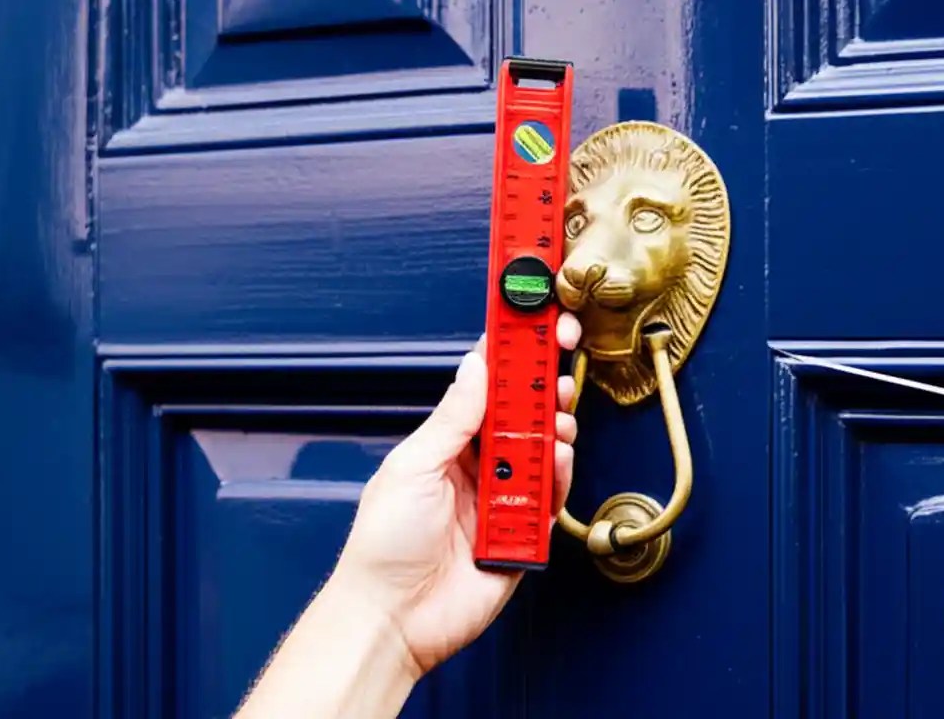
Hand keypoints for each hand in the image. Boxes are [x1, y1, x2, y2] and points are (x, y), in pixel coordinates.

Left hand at [330, 313, 581, 680]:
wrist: (394, 618)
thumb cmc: (384, 547)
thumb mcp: (413, 466)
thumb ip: (453, 418)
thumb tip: (476, 367)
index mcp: (448, 444)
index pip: (486, 389)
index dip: (508, 358)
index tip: (529, 325)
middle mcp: (480, 467)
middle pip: (522, 417)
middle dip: (541, 390)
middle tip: (555, 366)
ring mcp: (504, 499)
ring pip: (544, 453)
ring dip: (553, 432)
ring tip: (555, 421)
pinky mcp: (525, 534)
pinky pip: (553, 498)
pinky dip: (560, 478)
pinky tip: (557, 463)